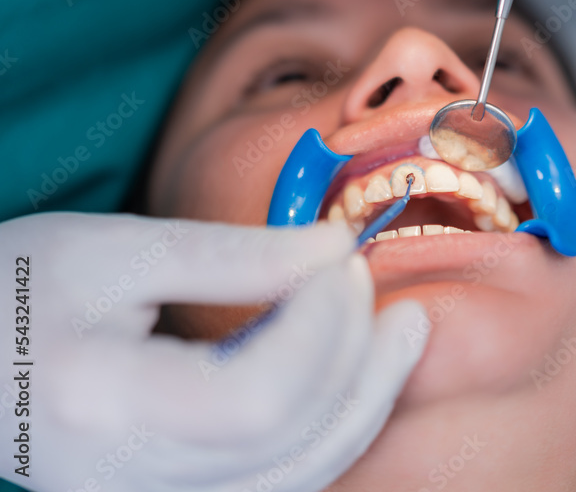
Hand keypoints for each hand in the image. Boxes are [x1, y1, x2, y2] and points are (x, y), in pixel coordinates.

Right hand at [0, 212, 425, 490]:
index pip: (254, 399)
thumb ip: (232, 256)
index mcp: (102, 407)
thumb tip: (333, 248)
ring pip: (294, 480)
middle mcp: (124, 484)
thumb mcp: (120, 250)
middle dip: (360, 365)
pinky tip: (346, 372)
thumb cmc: (23, 284)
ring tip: (396, 331)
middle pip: (289, 450)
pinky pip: (273, 481)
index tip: (340, 256)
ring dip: (360, 403)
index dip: (320, 329)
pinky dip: (325, 427)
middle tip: (386, 290)